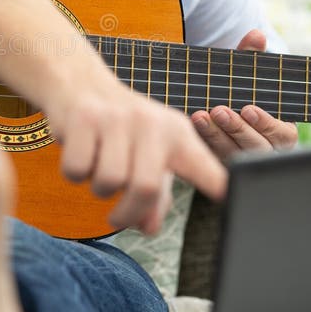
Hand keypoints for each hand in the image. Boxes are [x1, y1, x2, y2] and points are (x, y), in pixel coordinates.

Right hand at [44, 71, 226, 235]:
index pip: (204, 165)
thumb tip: (148, 228)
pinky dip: (74, 173)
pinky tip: (79, 151)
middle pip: (146, 188)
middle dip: (127, 214)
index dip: (219, 183)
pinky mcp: (84, 118)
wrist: (81, 83)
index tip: (236, 198)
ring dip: (98, 188)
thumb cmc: (122, 130)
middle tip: (117, 218)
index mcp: (178, 135)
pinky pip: (76, 170)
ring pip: (107, 182)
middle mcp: (152, 124)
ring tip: (98, 166)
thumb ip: (156, 195)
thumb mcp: (148, 156)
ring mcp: (117, 118)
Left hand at [191, 28, 297, 159]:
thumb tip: (257, 35)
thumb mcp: (247, 72)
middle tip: (219, 110)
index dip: (266, 123)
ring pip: (232, 154)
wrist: (218, 101)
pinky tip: (191, 125)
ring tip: (199, 116)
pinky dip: (201, 141)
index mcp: (281, 131)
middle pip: (256, 147)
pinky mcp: (218, 161)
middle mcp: (264, 148)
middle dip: (236, 129)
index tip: (248, 109)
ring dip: (215, 135)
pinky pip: (211, 156)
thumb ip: (252, 54)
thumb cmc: (241, 89)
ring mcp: (240, 156)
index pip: (281, 134)